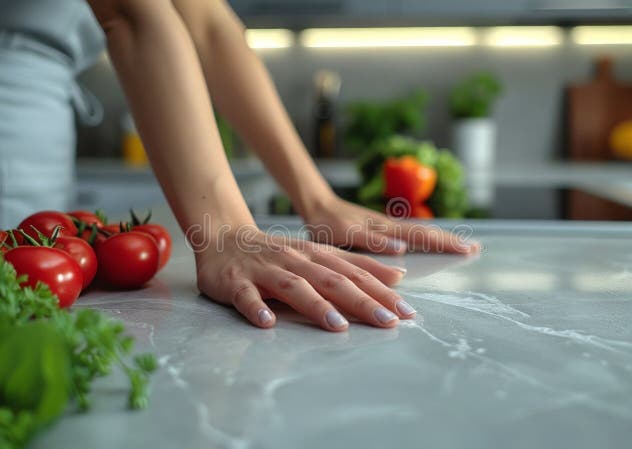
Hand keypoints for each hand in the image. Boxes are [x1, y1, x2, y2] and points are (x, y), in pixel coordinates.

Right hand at [194, 226, 412, 330]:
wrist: (223, 237)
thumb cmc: (277, 253)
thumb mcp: (319, 255)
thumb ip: (355, 266)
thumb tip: (399, 276)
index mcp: (317, 256)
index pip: (355, 274)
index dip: (382, 292)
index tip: (407, 312)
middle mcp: (296, 261)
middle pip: (332, 281)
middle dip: (362, 301)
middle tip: (388, 322)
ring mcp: (265, 271)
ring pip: (294, 287)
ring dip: (316, 306)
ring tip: (338, 325)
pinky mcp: (236, 282)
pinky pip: (246, 296)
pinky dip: (256, 307)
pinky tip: (266, 322)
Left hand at [300, 195, 479, 255]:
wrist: (316, 204)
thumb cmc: (326, 225)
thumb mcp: (345, 236)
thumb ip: (373, 243)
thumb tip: (403, 250)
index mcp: (384, 231)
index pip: (422, 238)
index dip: (444, 245)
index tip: (467, 250)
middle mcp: (391, 226)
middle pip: (427, 234)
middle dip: (452, 242)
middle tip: (477, 249)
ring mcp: (388, 225)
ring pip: (422, 232)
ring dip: (444, 238)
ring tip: (468, 244)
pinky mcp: (383, 225)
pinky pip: (412, 231)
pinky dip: (429, 236)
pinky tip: (437, 240)